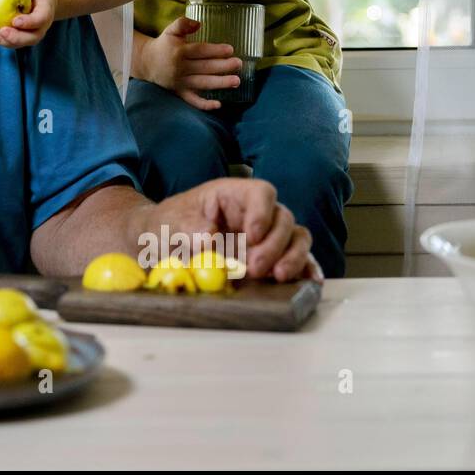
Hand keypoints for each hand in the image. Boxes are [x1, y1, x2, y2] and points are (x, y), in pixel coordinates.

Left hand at [0, 0, 56, 48]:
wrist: (40, 2)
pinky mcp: (20, 39)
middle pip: (29, 38)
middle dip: (15, 38)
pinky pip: (8, 41)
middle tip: (1, 31)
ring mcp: (30, 36)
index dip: (29, 22)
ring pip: (16, 43)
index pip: (39, 20)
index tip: (15, 21)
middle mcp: (40, 29)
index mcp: (46, 13)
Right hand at [139, 16, 242, 110]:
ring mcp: (180, 82)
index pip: (200, 51)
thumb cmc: (164, 45)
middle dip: (223, 66)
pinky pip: (192, 100)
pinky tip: (218, 104)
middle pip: (204, 67)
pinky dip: (204, 104)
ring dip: (220, 83)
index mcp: (179, 51)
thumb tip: (198, 24)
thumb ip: (182, 23)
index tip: (230, 50)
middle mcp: (180, 68)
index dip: (215, 50)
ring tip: (236, 81)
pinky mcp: (179, 92)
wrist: (146, 62)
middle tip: (238, 64)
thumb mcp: (171, 31)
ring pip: (202, 83)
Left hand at [156, 177, 321, 282]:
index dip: (261, 213)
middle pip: (282, 219)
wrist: (164, 245)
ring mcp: (267, 235)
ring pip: (296, 238)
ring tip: (277, 277)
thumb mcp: (169, 223)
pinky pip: (298, 259)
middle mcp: (256, 212)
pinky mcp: (273, 257)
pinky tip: (310, 282)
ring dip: (292, 257)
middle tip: (255, 268)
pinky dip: (305, 269)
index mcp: (233, 194)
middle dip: (273, 244)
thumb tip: (210, 240)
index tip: (251, 236)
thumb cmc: (169, 226)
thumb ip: (188, 229)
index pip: (260, 193)